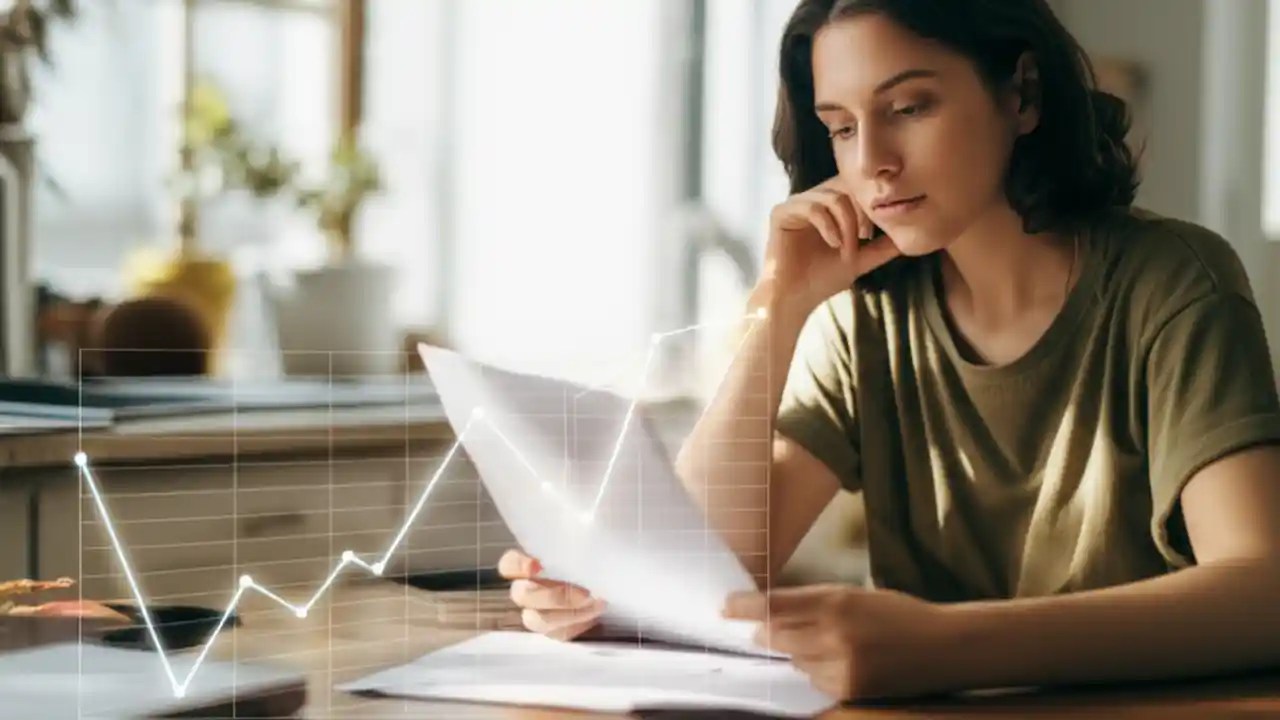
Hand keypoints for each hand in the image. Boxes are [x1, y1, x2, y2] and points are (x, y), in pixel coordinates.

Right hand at [498, 548, 605, 640]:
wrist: (609, 582)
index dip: (518, 566)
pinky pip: (558, 634)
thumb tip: (592, 525)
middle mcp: (527, 590)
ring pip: (536, 620)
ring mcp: (537, 614)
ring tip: (596, 603)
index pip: (508, 565)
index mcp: (527, 565)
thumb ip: (579, 539)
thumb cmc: (593, 558)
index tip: (538, 565)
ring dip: (568, 614)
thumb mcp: (586, 544)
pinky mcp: (554, 632)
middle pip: (522, 595)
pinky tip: (594, 614)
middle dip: (553, 596)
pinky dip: (577, 625)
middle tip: (585, 592)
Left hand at [723, 584, 951, 700]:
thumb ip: (814, 603)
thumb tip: (769, 612)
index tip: (725, 606)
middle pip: (777, 635)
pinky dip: (816, 671)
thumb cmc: (897, 614)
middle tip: (756, 630)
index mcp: (836, 600)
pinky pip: (814, 681)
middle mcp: (835, 632)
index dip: (745, 606)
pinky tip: (837, 661)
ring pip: (795, 660)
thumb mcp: (854, 595)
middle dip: (764, 632)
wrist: (944, 646)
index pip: (776, 604)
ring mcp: (842, 664)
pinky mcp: (850, 689)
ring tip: (824, 643)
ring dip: (795, 652)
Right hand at [761, 177, 900, 317]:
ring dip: (847, 223)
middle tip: (865, 237)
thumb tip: (909, 237)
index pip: (854, 187)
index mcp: (827, 207)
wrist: (795, 299)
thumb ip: (882, 246)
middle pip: (846, 185)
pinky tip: (834, 244)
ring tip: (847, 249)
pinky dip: (828, 226)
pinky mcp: (781, 212)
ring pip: (833, 196)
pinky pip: (812, 206)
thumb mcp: (860, 259)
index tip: (872, 234)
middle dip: (861, 211)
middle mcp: (811, 200)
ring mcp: (795, 204)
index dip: (869, 204)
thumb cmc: (823, 280)